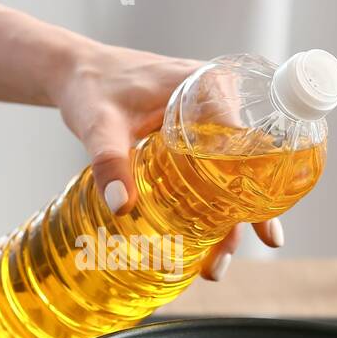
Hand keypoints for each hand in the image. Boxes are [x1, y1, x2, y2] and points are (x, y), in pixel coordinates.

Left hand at [51, 42, 284, 279]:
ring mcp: (208, 120)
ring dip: (230, 218)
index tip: (260, 225)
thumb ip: (109, 161)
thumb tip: (120, 207)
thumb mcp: (99, 125)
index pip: (249, 140)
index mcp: (208, 86)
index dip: (257, 185)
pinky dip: (215, 202)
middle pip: (246, 165)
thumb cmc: (91, 88)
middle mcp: (217, 101)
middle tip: (226, 258)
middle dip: (245, 216)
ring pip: (232, 173)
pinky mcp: (194, 135)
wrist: (77, 72)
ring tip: (216, 264)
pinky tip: (207, 239)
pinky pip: (215, 169)